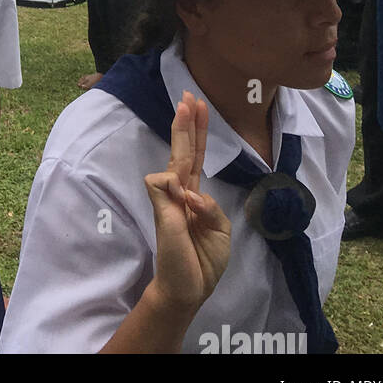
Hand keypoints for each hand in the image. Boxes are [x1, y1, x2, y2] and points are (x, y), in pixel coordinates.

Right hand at [143, 93, 230, 311]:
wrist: (189, 287)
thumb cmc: (204, 261)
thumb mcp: (221, 231)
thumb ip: (211, 207)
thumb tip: (188, 190)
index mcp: (195, 195)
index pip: (196, 157)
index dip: (197, 132)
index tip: (198, 105)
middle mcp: (181, 191)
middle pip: (184, 150)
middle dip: (186, 122)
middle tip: (189, 95)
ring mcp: (169, 198)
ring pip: (176, 158)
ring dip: (185, 134)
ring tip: (188, 106)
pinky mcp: (160, 206)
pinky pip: (167, 182)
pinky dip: (180, 189)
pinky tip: (184, 202)